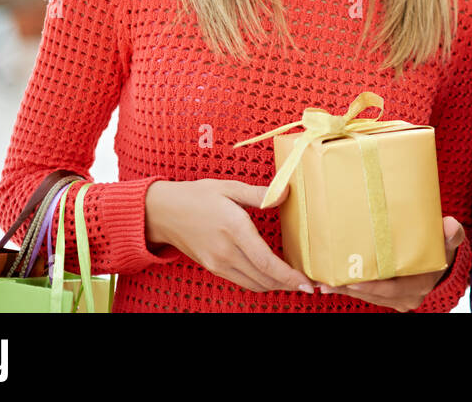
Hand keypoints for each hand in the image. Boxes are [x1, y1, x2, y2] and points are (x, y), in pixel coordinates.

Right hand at [144, 179, 313, 293]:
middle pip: (263, 278)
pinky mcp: (213, 267)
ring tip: (294, 281)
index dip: (288, 276)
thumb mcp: (229, 187)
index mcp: (234, 229)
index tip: (306, 283)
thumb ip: (259, 194)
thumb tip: (285, 193)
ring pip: (254, 284)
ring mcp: (218, 263)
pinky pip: (242, 281)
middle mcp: (225, 252)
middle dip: (288, 284)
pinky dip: (260, 282)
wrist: (162, 212)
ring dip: (275, 285)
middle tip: (309, 284)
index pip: (265, 261)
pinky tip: (272, 275)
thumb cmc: (197, 196)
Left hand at [319, 216, 464, 310]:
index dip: (372, 287)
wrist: (443, 264)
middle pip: (374, 295)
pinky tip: (331, 282)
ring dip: (346, 290)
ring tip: (323, 282)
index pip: (393, 290)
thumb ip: (451, 235)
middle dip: (350, 289)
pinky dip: (350, 288)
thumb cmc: (443, 249)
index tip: (351, 280)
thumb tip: (451, 225)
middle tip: (327, 281)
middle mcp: (408, 297)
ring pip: (368, 297)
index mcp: (420, 284)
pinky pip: (367, 295)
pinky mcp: (388, 296)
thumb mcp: (449, 243)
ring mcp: (397, 299)